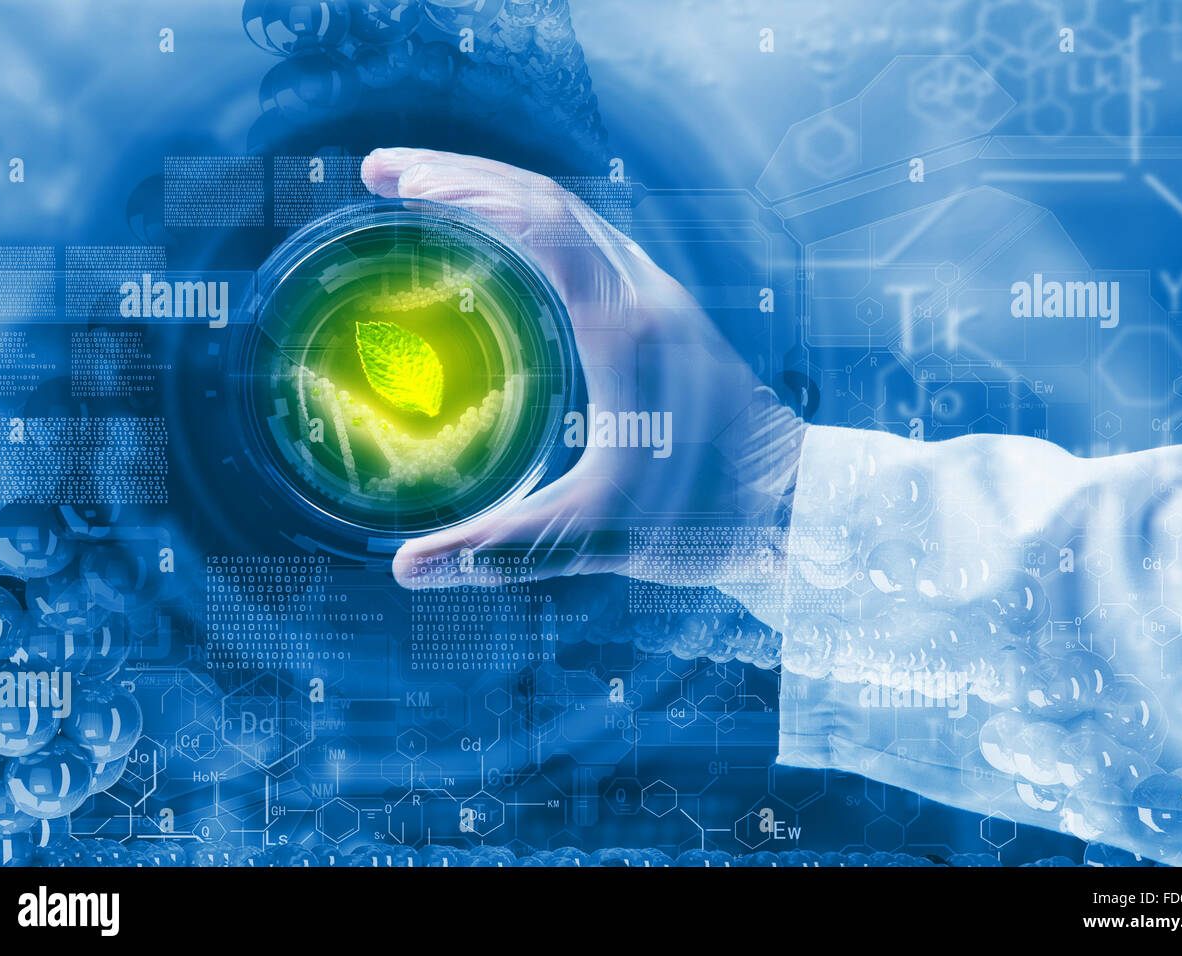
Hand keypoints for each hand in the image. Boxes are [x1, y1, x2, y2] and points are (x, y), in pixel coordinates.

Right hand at [360, 148, 804, 587]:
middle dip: (461, 174)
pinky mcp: (667, 315)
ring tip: (430, 191)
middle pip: (547, 199)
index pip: (538, 222)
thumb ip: (500, 550)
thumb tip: (406, 569)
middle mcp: (645, 296)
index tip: (401, 181)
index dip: (464, 189)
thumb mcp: (595, 535)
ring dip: (500, 192)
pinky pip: (589, 241)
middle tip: (388, 172)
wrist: (793, 506)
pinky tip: (504, 244)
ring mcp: (660, 298)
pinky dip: (534, 222)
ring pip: (571, 214)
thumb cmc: (708, 516)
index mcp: (624, 331)